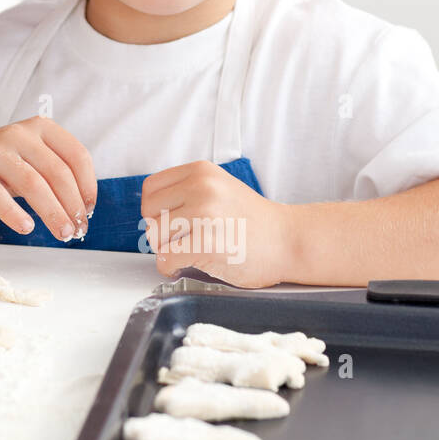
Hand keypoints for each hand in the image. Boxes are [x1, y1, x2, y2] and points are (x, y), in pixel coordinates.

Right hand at [0, 116, 95, 240]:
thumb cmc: (7, 168)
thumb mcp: (34, 161)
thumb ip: (58, 175)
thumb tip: (82, 211)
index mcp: (40, 127)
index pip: (76, 155)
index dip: (88, 186)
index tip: (88, 210)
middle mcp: (17, 134)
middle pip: (57, 172)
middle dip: (72, 205)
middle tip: (78, 230)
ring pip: (32, 184)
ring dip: (52, 213)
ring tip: (62, 234)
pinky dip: (15, 214)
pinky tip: (27, 228)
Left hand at [140, 161, 292, 287]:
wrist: (290, 241)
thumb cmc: (253, 220)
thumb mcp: (219, 187)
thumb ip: (187, 191)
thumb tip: (149, 210)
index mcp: (201, 172)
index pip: (150, 189)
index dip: (155, 210)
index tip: (169, 220)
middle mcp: (201, 188)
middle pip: (149, 214)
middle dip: (161, 231)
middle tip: (182, 239)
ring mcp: (204, 215)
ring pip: (155, 237)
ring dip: (167, 249)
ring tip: (189, 250)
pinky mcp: (207, 244)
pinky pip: (166, 259)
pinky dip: (171, 267)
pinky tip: (187, 265)